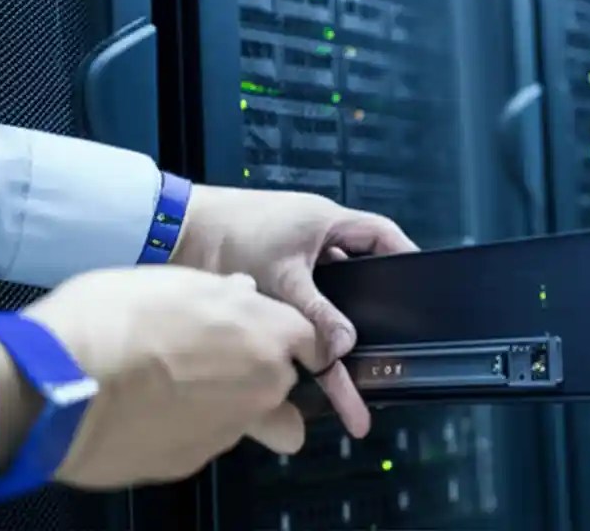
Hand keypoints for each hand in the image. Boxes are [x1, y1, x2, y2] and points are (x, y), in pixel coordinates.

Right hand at [8, 267, 322, 488]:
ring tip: (169, 386)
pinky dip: (184, 428)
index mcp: (266, 334)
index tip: (265, 334)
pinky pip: (203, 440)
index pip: (308, 338)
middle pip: (280, 382)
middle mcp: (262, 386)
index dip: (284, 335)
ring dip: (223, 403)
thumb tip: (242, 293)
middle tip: (208, 358)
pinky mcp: (191, 461)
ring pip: (245, 417)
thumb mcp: (170, 281)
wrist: (58, 385)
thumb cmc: (111, 319)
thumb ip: (219, 292)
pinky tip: (147, 411)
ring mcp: (229, 430)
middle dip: (256, 372)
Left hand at [170, 186, 417, 437]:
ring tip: (346, 369)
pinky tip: (308, 357)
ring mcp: (293, 253)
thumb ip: (317, 316)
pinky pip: (303, 300)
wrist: (170, 230)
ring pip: (329, 294)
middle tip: (386, 344)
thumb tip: (345, 347)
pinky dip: (307, 324)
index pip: (383, 236)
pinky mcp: (270, 271)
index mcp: (328, 221)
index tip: (419, 289)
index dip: (404, 259)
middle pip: (359, 273)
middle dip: (371, 310)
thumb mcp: (281, 280)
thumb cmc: (229, 236)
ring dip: (334, 324)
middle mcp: (315, 234)